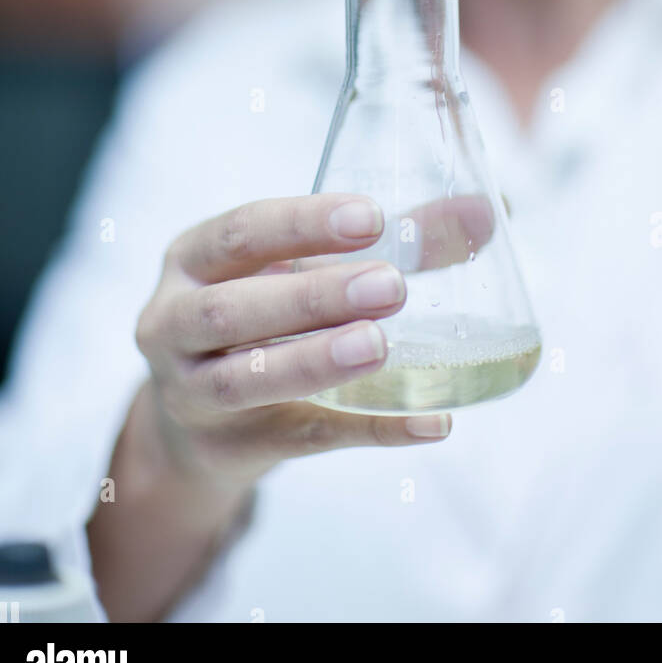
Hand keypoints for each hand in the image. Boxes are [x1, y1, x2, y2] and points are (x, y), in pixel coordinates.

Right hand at [134, 193, 451, 490]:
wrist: (195, 421)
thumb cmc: (265, 314)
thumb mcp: (301, 266)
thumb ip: (393, 239)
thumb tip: (488, 212)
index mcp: (192, 259)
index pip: (240, 232)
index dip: (302, 224)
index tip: (372, 218)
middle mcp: (173, 323)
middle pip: (232, 309)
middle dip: (312, 296)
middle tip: (391, 287)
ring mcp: (191, 394)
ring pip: (246, 381)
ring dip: (316, 362)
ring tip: (381, 347)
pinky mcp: (229, 450)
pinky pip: (302, 441)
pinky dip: (370, 431)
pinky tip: (427, 420)